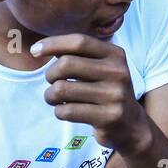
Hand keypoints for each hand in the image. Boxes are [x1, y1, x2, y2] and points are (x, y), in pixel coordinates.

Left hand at [32, 35, 148, 152]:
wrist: (131, 126)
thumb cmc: (106, 91)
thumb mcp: (102, 68)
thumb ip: (78, 55)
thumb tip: (40, 47)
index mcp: (115, 55)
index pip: (79, 42)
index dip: (53, 44)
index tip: (36, 50)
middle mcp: (118, 72)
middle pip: (66, 64)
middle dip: (50, 74)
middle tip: (51, 82)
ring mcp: (115, 96)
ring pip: (62, 89)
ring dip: (50, 95)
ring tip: (54, 98)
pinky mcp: (108, 117)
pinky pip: (67, 111)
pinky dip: (58, 111)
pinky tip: (64, 111)